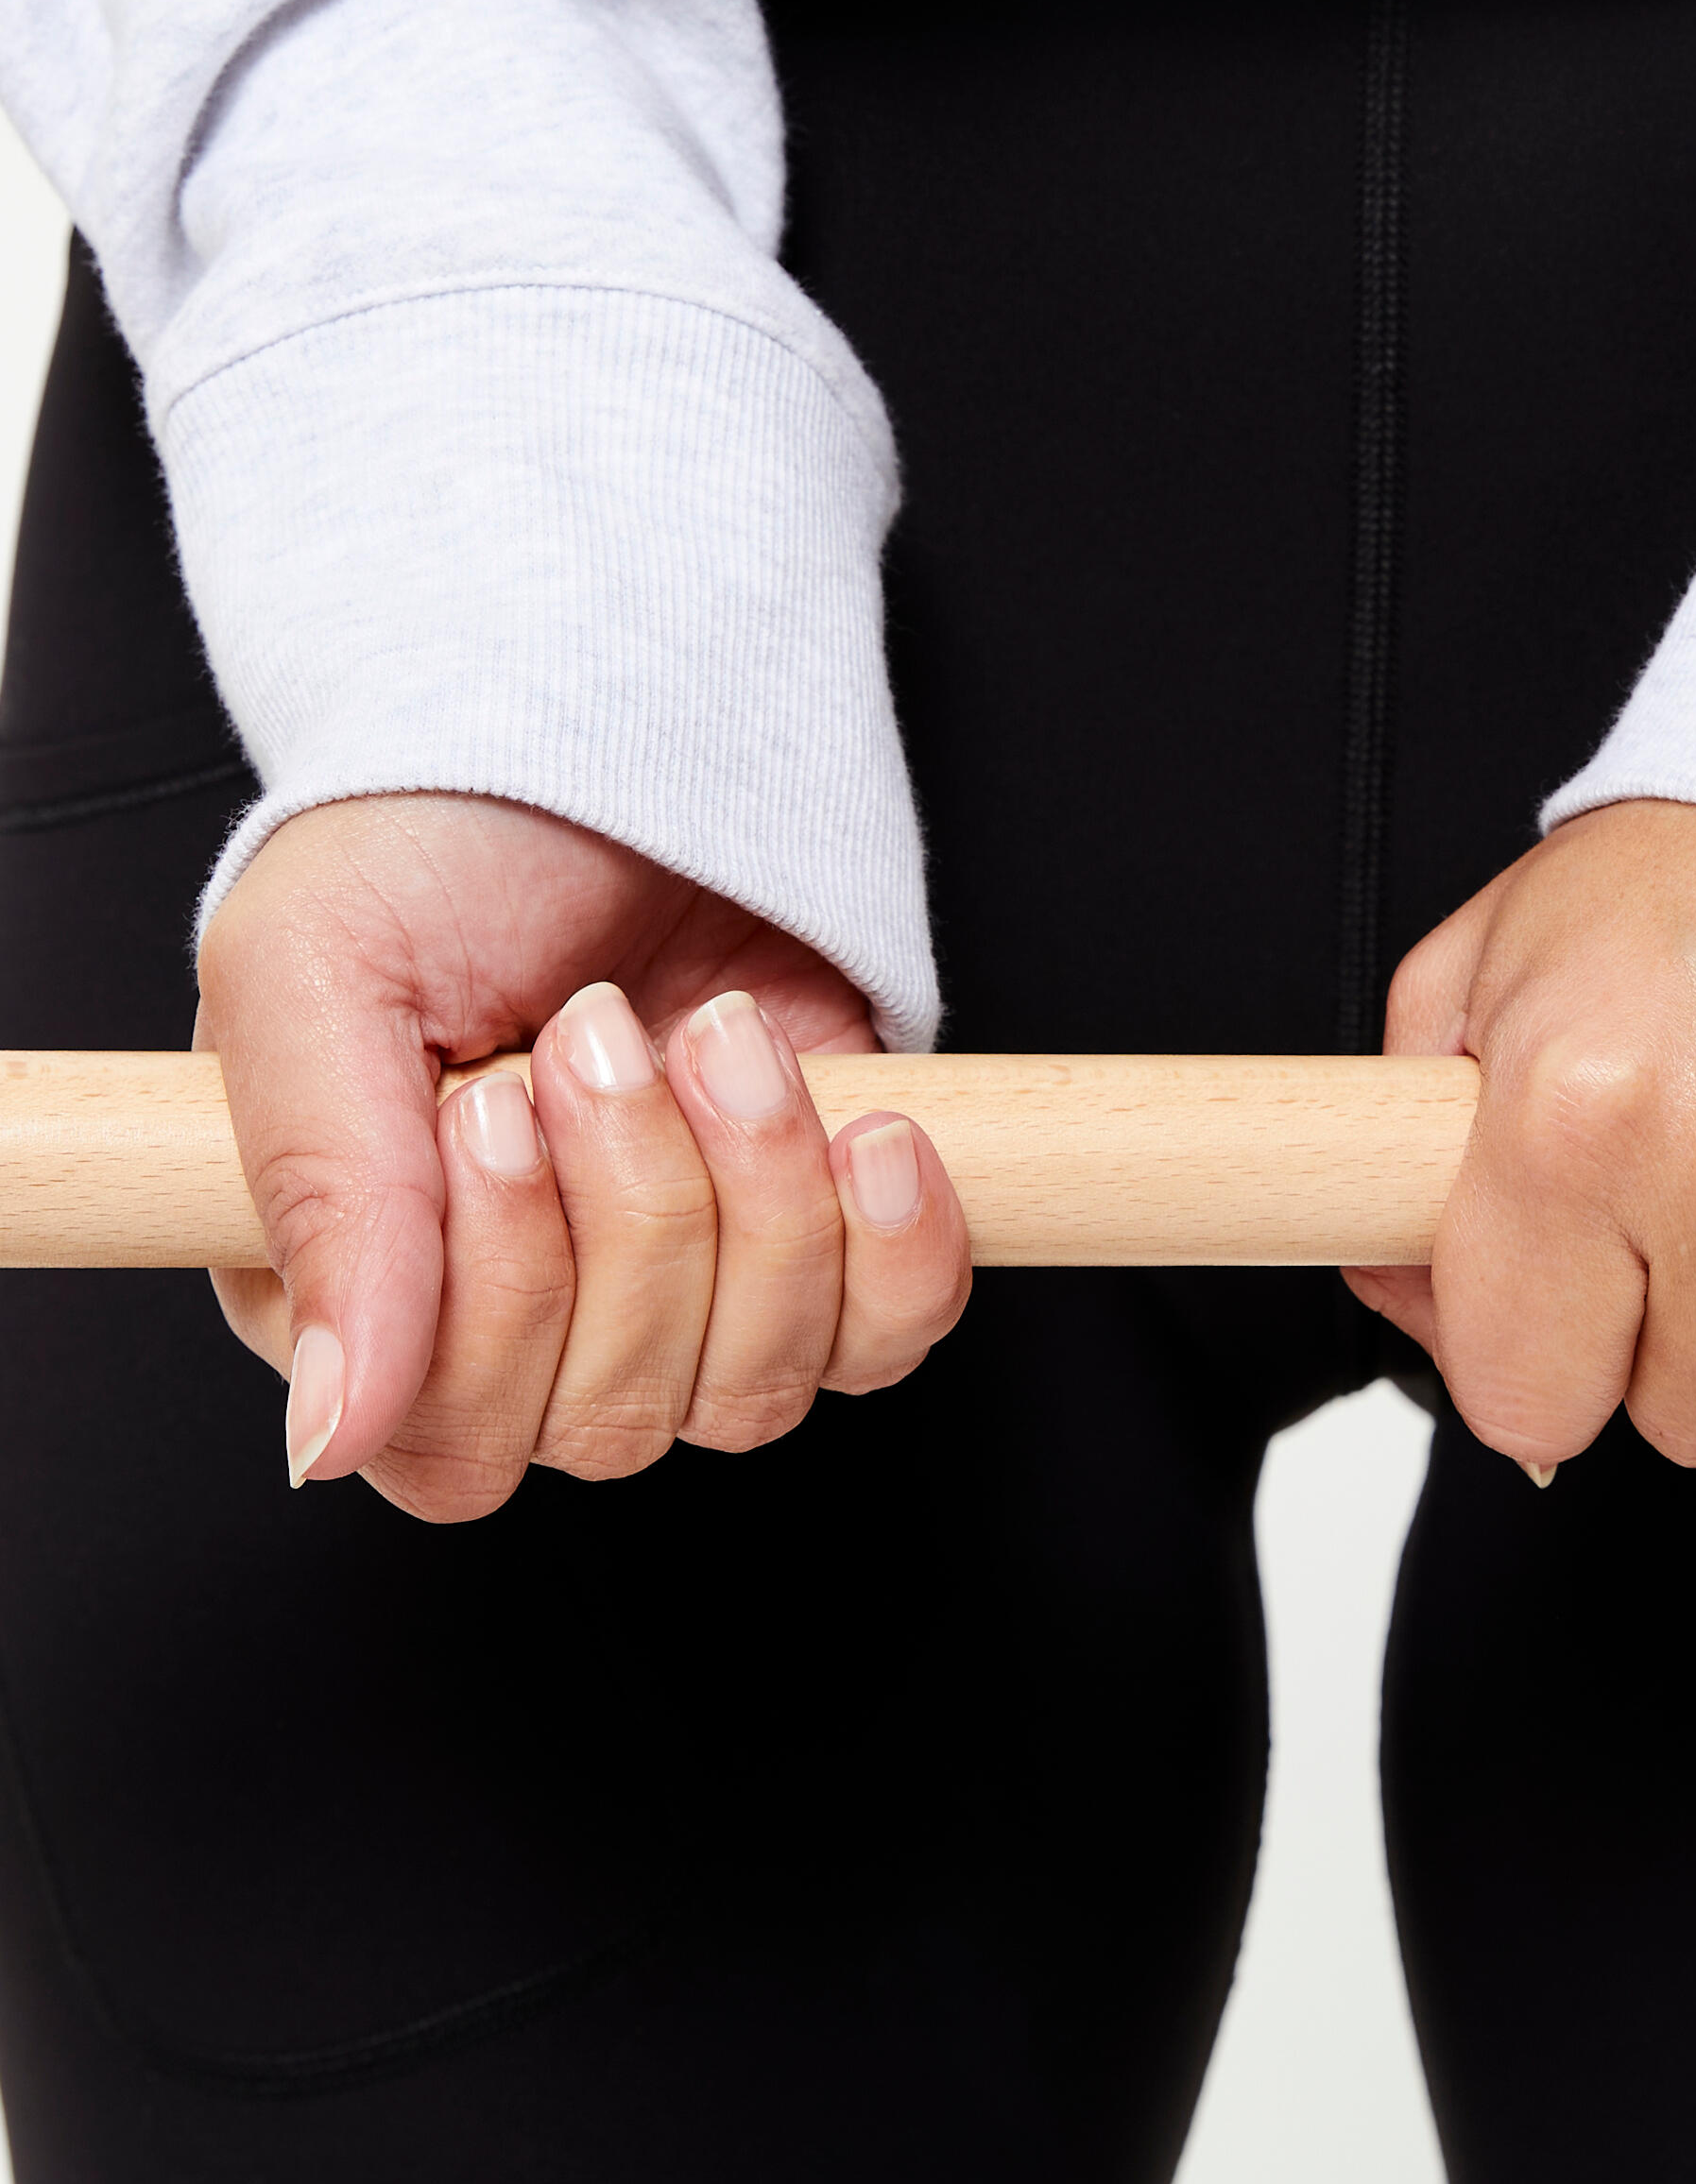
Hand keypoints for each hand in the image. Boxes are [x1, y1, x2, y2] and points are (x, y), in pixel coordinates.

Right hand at [197, 793, 970, 1520]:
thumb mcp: (316, 976)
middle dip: (636, 1209)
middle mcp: (529, 1322)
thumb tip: (335, 1434)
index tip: (496, 1112)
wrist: (615, 738)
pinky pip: (886, 1338)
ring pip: (754, 1389)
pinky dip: (892, 1244)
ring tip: (715, 1035)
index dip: (501, 1301)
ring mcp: (692, 1296)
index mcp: (367, 1282)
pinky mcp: (827, 1249)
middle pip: (615, 1418)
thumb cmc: (440, 848)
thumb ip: (321, 1201)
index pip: (448, 1445)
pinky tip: (866, 1129)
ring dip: (757, 1200)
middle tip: (600, 1036)